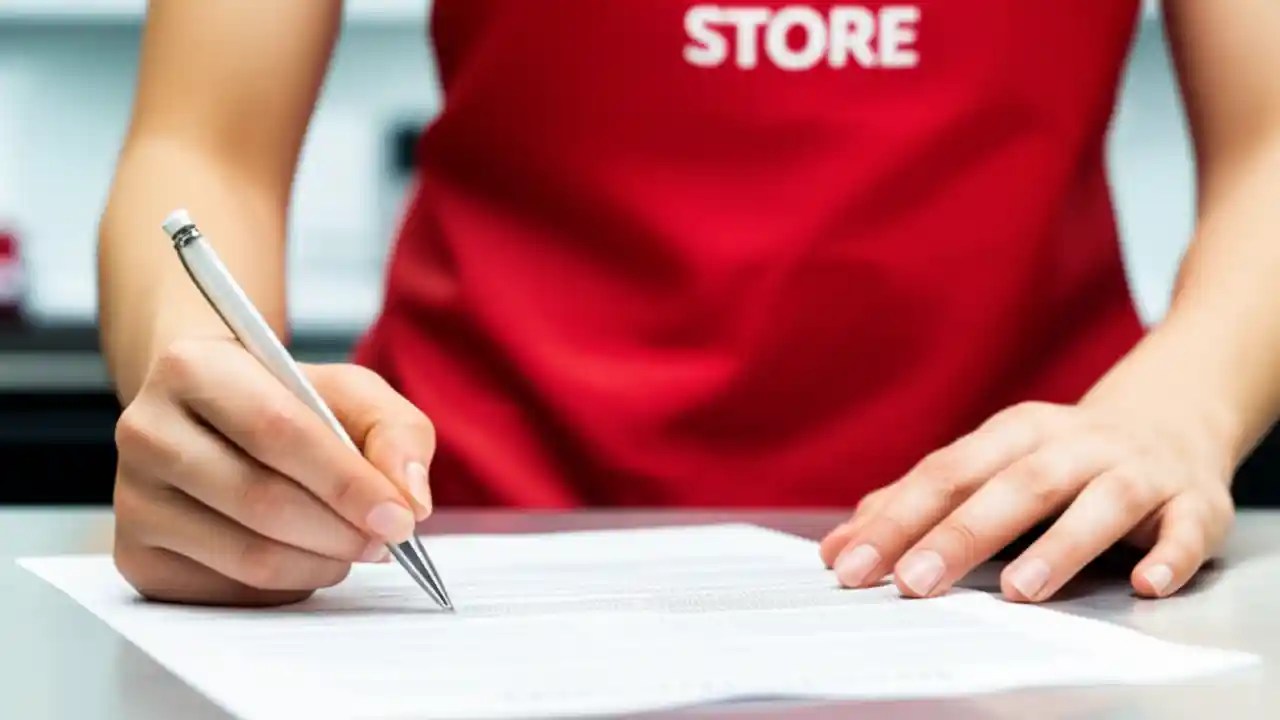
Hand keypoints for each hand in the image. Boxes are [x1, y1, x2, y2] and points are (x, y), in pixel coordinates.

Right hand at [113, 337, 434, 605]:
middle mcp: (145, 430)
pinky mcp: (137, 556)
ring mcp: (132, 498)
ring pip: (249, 556)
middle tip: (388, 539)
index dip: (348, 481)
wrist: (211, 418)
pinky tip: (306, 555)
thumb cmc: (285, 401)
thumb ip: (395, 432)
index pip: (278, 432)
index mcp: (192, 367)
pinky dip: (290, 583)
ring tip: (353, 545)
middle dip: (342, 530)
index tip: (400, 517)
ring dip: (323, 562)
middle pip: (263, 501)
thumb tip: (409, 499)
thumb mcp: (350, 392)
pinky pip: (232, 590)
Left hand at [819, 400, 1235, 601]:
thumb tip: (839, 547)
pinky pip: (1186, 527)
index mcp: (1013, 434)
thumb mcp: (988, 464)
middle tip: (914, 583)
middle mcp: (1073, 445)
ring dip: (1060, 546)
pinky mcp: (1195, 501)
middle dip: (961, 534)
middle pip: (1014, 486)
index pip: (946, 474)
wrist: (1171, 418)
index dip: (897, 519)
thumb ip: (916, 503)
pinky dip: (1170, 554)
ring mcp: (1136, 470)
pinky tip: (1148, 583)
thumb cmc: (1056, 457)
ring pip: (1099, 503)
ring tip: (1019, 591)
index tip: (851, 564)